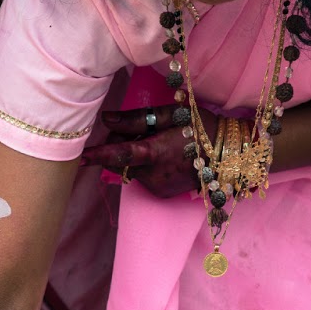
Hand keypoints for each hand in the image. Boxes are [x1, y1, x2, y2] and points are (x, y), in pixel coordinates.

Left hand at [83, 105, 215, 198]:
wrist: (230, 157)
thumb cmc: (203, 128)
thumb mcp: (172, 115)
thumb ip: (136, 119)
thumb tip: (106, 119)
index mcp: (155, 152)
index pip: (118, 154)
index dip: (97, 155)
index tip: (79, 157)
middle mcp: (153, 174)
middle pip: (121, 159)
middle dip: (123, 144)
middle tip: (144, 130)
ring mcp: (157, 187)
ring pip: (132, 168)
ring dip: (137, 156)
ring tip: (162, 144)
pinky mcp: (161, 194)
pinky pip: (143, 177)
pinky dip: (147, 166)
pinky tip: (167, 158)